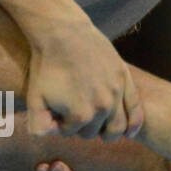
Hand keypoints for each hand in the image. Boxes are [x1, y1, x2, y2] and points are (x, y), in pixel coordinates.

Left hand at [25, 18, 142, 140]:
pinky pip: (136, 110)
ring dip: (107, 131)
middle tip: (73, 113)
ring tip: (99, 127)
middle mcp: (102, 108)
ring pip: (118, 127)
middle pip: (93, 132)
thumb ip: (39, 126)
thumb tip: (53, 137)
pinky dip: (134, 124)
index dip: (61, 123)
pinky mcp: (124, 79)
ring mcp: (116, 93)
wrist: (62, 33)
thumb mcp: (34, 100)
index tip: (55, 111)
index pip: (71, 133)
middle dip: (82, 127)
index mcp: (80, 116)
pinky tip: (130, 132)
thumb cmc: (46, 66)